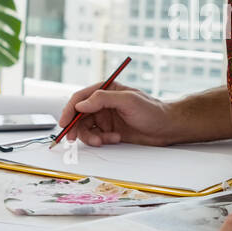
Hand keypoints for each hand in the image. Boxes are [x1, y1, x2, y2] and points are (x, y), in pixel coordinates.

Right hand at [57, 81, 176, 146]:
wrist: (167, 128)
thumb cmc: (152, 110)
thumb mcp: (128, 101)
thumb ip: (103, 99)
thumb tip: (81, 104)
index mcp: (106, 90)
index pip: (80, 98)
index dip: (69, 110)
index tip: (64, 123)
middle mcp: (103, 103)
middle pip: (79, 115)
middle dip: (76, 127)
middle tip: (73, 138)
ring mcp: (106, 117)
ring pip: (86, 128)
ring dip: (91, 136)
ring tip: (103, 140)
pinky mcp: (109, 131)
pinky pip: (95, 136)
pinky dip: (101, 140)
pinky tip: (115, 139)